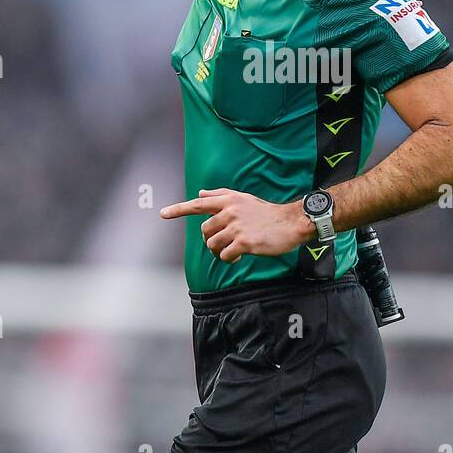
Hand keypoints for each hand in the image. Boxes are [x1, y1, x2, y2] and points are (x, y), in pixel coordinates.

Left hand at [160, 189, 313, 263]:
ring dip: (220, 251)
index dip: (178, 209)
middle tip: (225, 243)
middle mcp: (230, 211)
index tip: (162, 213)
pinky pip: (224, 255)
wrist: (290, 223)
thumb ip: (221, 196)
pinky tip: (239, 255)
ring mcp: (236, 227)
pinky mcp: (243, 242)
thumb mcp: (243, 199)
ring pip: (212, 244)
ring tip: (233, 249)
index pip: (198, 204)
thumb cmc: (266, 213)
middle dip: (212, 240)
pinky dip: (229, 258)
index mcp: (229, 200)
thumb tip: (200, 193)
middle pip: (205, 231)